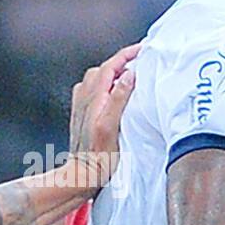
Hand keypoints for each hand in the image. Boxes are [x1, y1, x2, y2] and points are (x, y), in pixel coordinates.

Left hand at [68, 42, 139, 188]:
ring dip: (115, 73)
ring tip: (132, 75)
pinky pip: (95, 90)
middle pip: (105, 69)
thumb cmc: (98, 157)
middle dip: (122, 61)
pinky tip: (116, 94)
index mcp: (93, 97)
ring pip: (99, 79)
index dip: (127, 55)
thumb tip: (128, 74)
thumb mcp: (111, 126)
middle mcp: (85, 97)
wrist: (81, 175)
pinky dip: (108, 85)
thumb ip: (118, 98)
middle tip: (142, 60)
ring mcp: (82, 105)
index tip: (143, 49)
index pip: (110, 66)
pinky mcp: (83, 114)